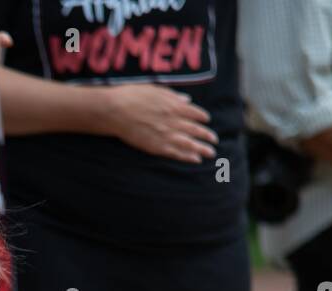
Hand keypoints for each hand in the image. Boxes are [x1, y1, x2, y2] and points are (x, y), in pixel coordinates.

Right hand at [101, 84, 216, 162]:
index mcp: (175, 105)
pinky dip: (187, 156)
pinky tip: (196, 159)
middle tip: (214, 140)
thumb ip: (173, 96)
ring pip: (190, 144)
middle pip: (196, 130)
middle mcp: (174, 120)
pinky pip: (176, 153)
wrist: (117, 110)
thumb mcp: (156, 90)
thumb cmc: (133, 96)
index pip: (195, 112)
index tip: (207, 120)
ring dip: (202, 149)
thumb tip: (187, 100)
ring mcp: (166, 135)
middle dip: (207, 135)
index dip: (202, 117)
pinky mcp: (156, 146)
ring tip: (211, 153)